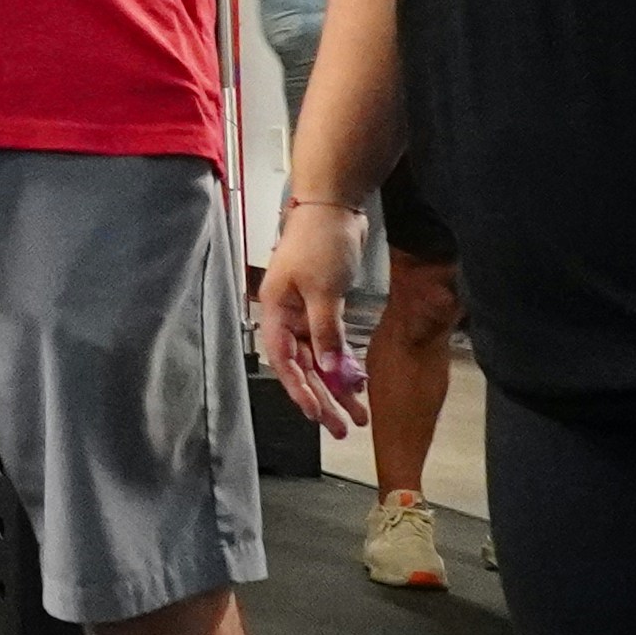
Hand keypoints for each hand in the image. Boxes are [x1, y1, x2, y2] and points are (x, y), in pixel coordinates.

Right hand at [252, 205, 367, 434]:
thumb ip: (326, 332)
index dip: (299, 389)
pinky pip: (334, 345)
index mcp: (276, 311)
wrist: (336, 206)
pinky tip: (359, 385)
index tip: (317, 414)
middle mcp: (288, 316)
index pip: (284, 360)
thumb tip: (330, 371)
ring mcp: (307, 312)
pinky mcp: (326, 307)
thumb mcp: (323, 289)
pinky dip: (345, 364)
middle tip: (343, 428)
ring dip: (339, 386)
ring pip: (321, 359)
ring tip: (359, 416)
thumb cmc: (320, 240)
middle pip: (304, 366)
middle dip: (324, 398)